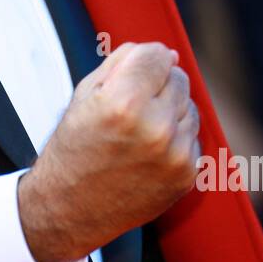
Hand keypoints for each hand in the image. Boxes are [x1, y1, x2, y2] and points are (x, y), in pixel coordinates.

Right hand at [17, 41, 200, 261]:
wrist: (69, 209)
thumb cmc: (73, 149)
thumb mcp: (84, 95)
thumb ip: (123, 63)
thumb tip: (164, 53)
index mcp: (124, 103)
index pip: (157, 54)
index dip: (143, 58)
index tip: (133, 70)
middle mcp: (155, 128)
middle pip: (178, 78)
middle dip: (156, 84)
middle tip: (129, 106)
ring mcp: (175, 155)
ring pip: (190, 106)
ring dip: (169, 110)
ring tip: (137, 130)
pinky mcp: (186, 176)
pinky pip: (193, 137)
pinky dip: (175, 138)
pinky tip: (147, 151)